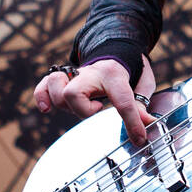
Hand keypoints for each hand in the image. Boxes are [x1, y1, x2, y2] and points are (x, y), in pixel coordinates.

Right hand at [33, 54, 156, 145]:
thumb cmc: (128, 72)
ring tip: (80, 106)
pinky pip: (43, 85)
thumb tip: (149, 124)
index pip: (122, 100)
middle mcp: (91, 73)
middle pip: (72, 93)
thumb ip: (143, 103)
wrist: (115, 52)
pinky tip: (46, 108)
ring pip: (56, 88)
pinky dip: (42, 97)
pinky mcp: (63, 79)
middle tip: (97, 110)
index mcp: (115, 74)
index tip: (138, 138)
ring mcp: (74, 75)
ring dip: (64, 104)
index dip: (132, 122)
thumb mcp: (142, 84)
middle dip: (83, 110)